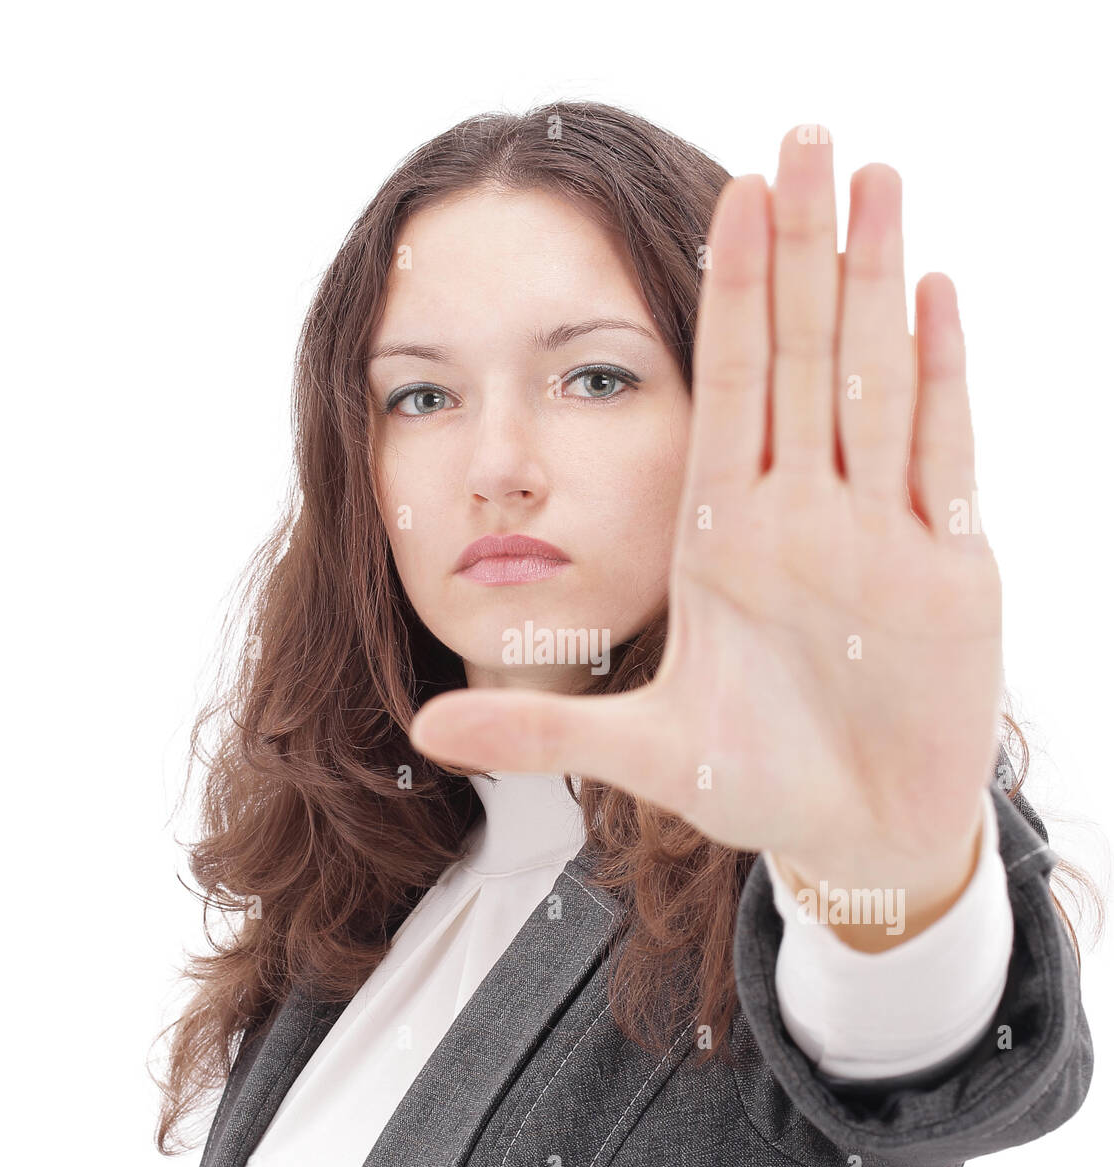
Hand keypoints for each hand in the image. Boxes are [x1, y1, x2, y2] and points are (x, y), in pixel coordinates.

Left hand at [410, 126, 1002, 933]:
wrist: (851, 831)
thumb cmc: (754, 782)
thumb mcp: (643, 753)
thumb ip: (542, 732)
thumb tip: (421, 723)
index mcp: (722, 534)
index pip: (723, 388)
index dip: (726, 295)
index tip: (721, 198)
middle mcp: (799, 513)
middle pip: (798, 356)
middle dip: (803, 246)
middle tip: (805, 132)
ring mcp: (876, 532)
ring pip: (874, 380)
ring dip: (875, 280)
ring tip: (876, 176)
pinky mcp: (949, 569)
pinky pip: (944, 453)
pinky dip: (943, 374)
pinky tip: (935, 292)